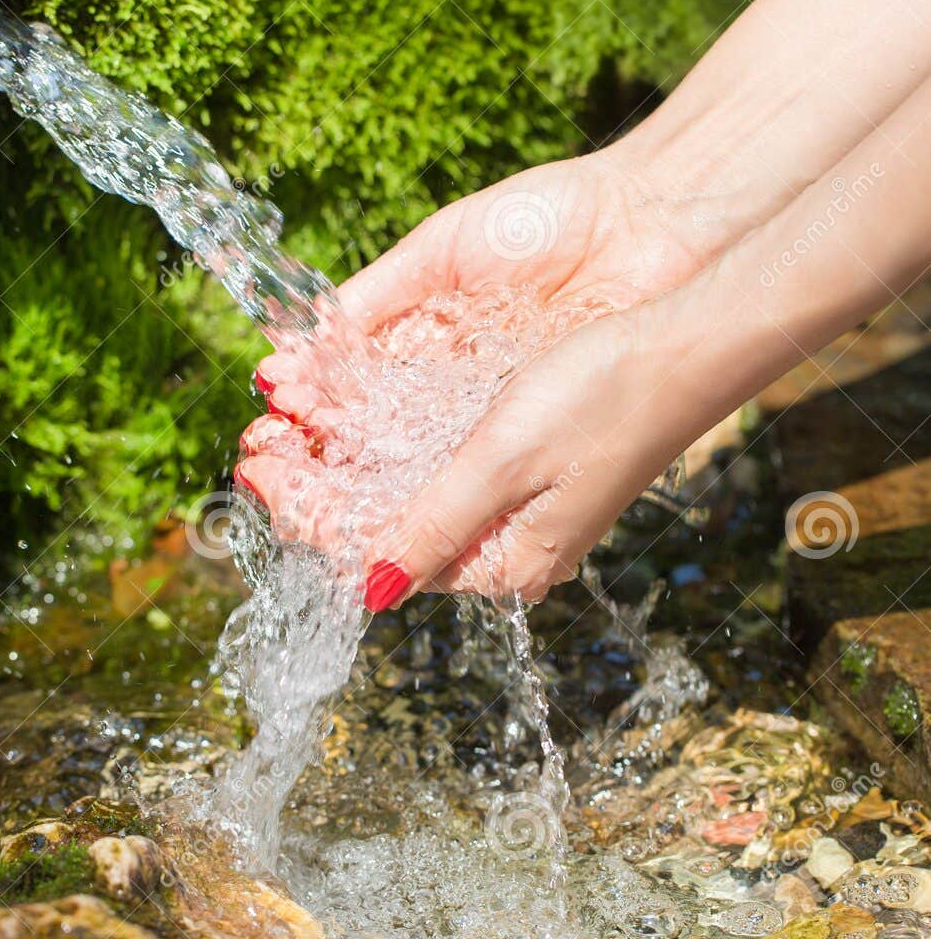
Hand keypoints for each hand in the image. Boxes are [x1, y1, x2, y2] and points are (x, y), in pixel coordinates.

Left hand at [236, 144, 724, 597]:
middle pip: (380, 528)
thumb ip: (432, 526)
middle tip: (252, 444)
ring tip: (283, 425)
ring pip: (398, 493)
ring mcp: (508, 505)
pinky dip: (379, 442)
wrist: (684, 346)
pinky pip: (428, 463)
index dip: (305, 515)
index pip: (375, 556)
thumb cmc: (605, 398)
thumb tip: (367, 592)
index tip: (253, 471)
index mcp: (503, 563)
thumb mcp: (503, 463)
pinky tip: (343, 415)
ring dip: (338, 462)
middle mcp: (501, 545)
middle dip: (311, 488)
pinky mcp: (516, 464)